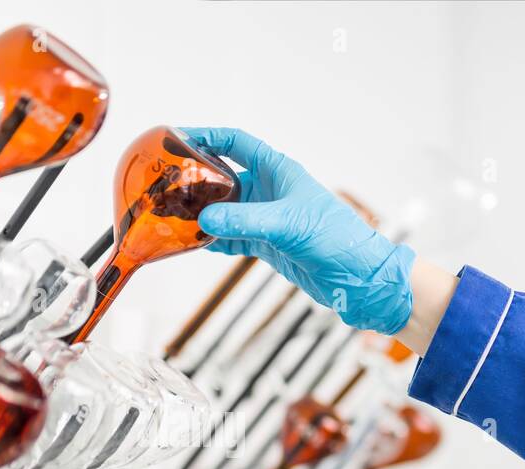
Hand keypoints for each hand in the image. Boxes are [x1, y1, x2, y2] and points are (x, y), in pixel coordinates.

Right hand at [180, 127, 415, 335]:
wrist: (356, 277)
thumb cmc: (335, 238)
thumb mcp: (287, 224)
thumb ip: (245, 221)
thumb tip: (205, 219)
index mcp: (278, 171)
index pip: (237, 143)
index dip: (208, 136)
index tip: (179, 137)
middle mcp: (270, 191)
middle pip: (225, 175)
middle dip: (198, 178)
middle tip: (167, 183)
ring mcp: (266, 218)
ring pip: (224, 209)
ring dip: (202, 213)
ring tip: (173, 216)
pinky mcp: (266, 244)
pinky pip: (231, 237)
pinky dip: (213, 239)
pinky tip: (194, 243)